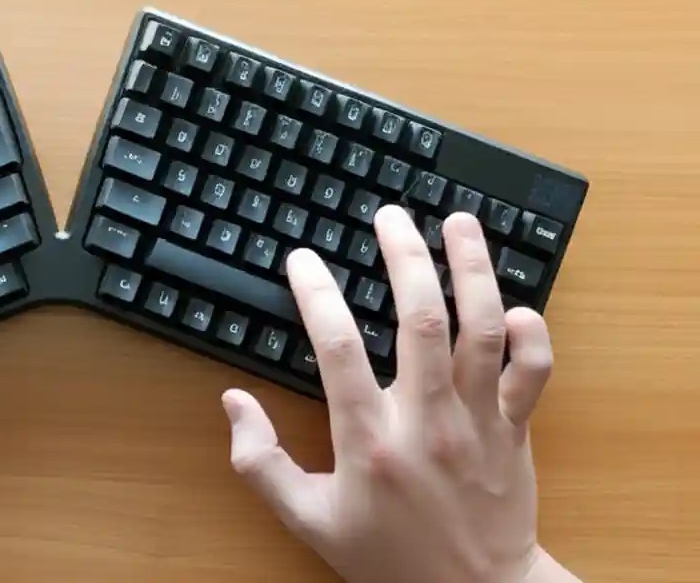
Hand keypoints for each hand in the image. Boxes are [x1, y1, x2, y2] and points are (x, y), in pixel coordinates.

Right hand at [223, 206, 578, 582]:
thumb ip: (261, 464)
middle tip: (389, 216)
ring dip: (473, 270)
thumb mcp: (308, 521)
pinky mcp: (516, 429)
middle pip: (421, 320)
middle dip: (405, 257)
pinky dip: (531, 334)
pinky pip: (534, 372)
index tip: (301, 260)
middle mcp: (427, 422)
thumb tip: (231, 404)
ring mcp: (479, 422)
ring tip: (460, 223)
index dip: (316, 295)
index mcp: (369, 441)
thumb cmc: (388, 559)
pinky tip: (515, 303)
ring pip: (482, 331)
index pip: (337, 350)